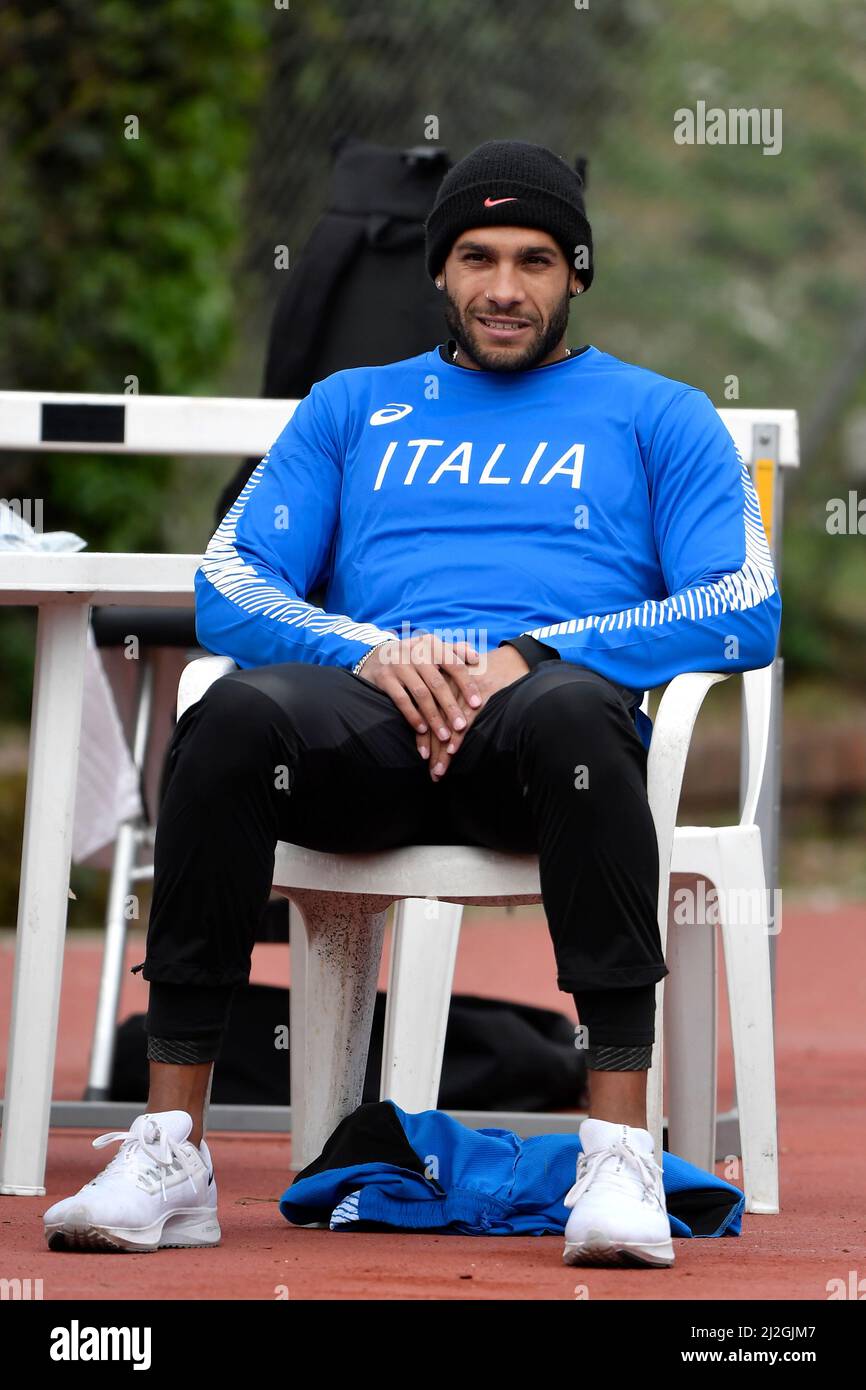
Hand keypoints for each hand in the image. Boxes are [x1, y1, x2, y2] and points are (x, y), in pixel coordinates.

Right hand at [356, 633, 483, 740]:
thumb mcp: (432, 648)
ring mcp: (398, 664)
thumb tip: (477, 657)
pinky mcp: (384, 678)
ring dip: (434, 717)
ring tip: (444, 735)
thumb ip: (455, 650)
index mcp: (431, 644)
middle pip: (437, 683)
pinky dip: (413, 716)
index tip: (477, 704)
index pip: (454, 664)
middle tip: (461, 727)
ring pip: (420, 694)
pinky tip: (422, 730)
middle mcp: (414, 652)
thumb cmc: (414, 656)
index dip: (466, 685)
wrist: (377, 656)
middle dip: (451, 707)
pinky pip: (401, 700)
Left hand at [416, 645, 528, 780]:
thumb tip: (440, 727)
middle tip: (432, 773)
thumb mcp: (462, 682)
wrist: (511, 660)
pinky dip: (458, 736)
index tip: (423, 757)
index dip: (423, 737)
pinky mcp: (481, 696)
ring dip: (442, 752)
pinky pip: (466, 719)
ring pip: (447, 726)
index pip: (426, 714)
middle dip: (432, 751)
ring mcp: (464, 692)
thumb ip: (450, 697)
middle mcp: (448, 687)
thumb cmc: (487, 673)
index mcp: (441, 684)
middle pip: (434, 724)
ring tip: (438, 771)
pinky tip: (451, 751)